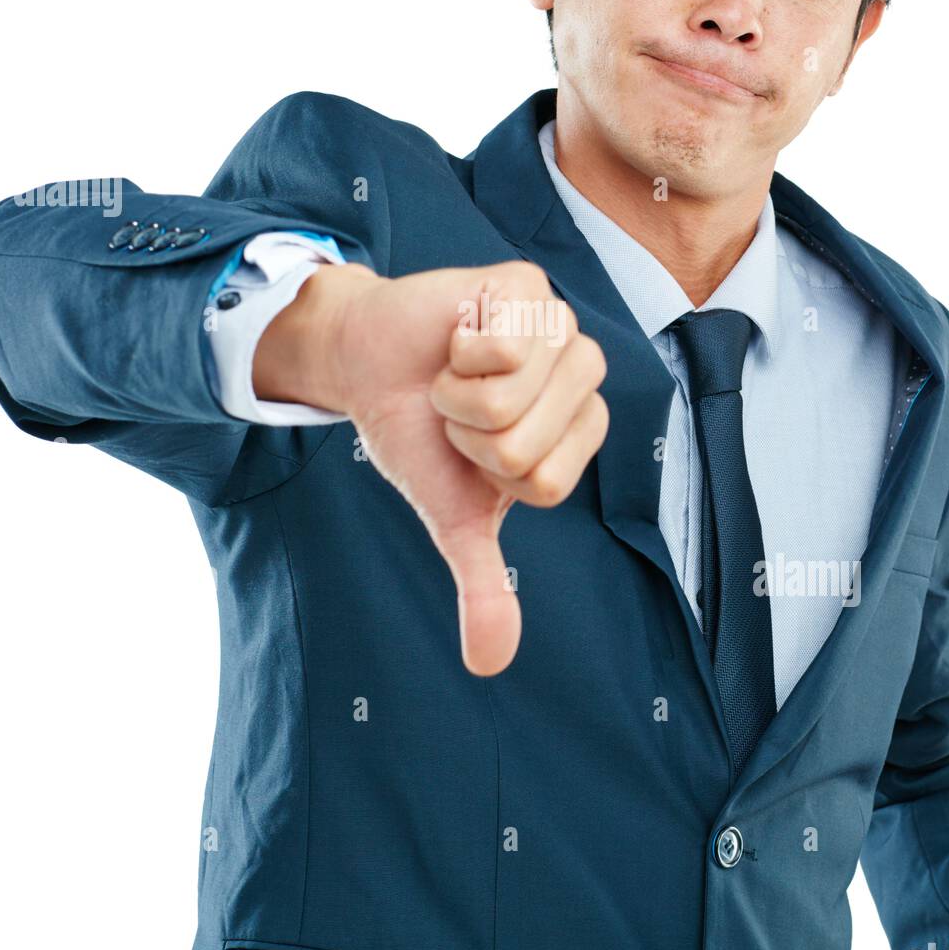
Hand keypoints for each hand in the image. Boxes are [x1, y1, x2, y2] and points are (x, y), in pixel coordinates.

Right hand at [267, 259, 608, 674]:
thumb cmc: (418, 431)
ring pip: (511, 397)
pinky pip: (499, 344)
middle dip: (469, 435)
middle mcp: (581, 376)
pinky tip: (455, 337)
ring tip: (454, 374)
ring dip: (459, 395)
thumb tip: (491, 664)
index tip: (473, 449)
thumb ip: (482, 582)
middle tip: (458, 408)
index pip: (547, 483)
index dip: (491, 475)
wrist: (367, 364)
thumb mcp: (452, 514)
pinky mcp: (526, 286)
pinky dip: (456, 352)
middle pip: (526, 444)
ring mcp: (559, 326)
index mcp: (579, 430)